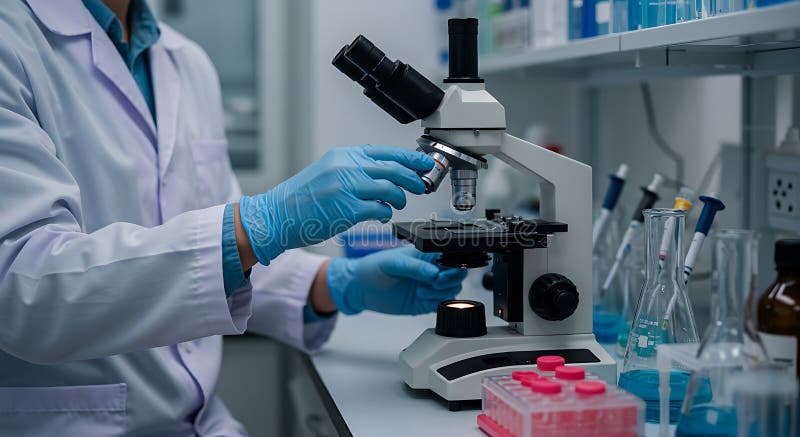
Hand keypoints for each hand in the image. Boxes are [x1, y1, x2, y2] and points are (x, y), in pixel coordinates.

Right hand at [238, 145, 432, 264]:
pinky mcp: (348, 210)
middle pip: (393, 169)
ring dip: (399, 198)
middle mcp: (346, 168)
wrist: (277, 215)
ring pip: (390, 189)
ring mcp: (347, 188)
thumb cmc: (301, 198)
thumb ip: (354, 167)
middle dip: (412, 178)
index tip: (423, 164)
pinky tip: (383, 215)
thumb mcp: (327, 171)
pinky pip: (380, 209)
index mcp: (343, 156)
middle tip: (420, 185)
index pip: (384, 152)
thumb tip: (385, 170)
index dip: (409, 158)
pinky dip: (386, 212)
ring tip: (397, 203)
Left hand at [325, 246, 468, 314]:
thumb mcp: (391, 262)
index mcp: (424, 254)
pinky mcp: (424, 302)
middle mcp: (429, 269)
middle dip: (451, 278)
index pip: (449, 255)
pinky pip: (441, 304)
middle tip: (436, 281)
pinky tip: (421, 297)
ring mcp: (428, 286)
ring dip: (442, 291)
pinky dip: (436, 302)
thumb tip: (433, 272)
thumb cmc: (371, 268)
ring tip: (423, 289)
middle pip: (457, 273)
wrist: (359, 289)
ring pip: (452, 290)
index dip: (453, 262)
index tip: (443, 269)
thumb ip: (413, 266)